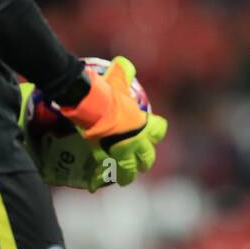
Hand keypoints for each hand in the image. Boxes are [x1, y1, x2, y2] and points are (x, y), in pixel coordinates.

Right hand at [58, 56, 165, 185]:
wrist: (91, 105)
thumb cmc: (106, 91)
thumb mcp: (117, 78)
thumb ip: (123, 72)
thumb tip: (124, 62)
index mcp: (142, 123)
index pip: (158, 129)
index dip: (157, 130)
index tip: (156, 130)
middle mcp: (136, 140)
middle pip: (148, 156)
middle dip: (146, 160)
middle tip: (144, 164)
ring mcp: (121, 152)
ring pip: (129, 169)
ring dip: (128, 175)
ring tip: (124, 180)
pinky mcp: (105, 158)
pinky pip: (104, 172)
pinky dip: (99, 178)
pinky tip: (94, 186)